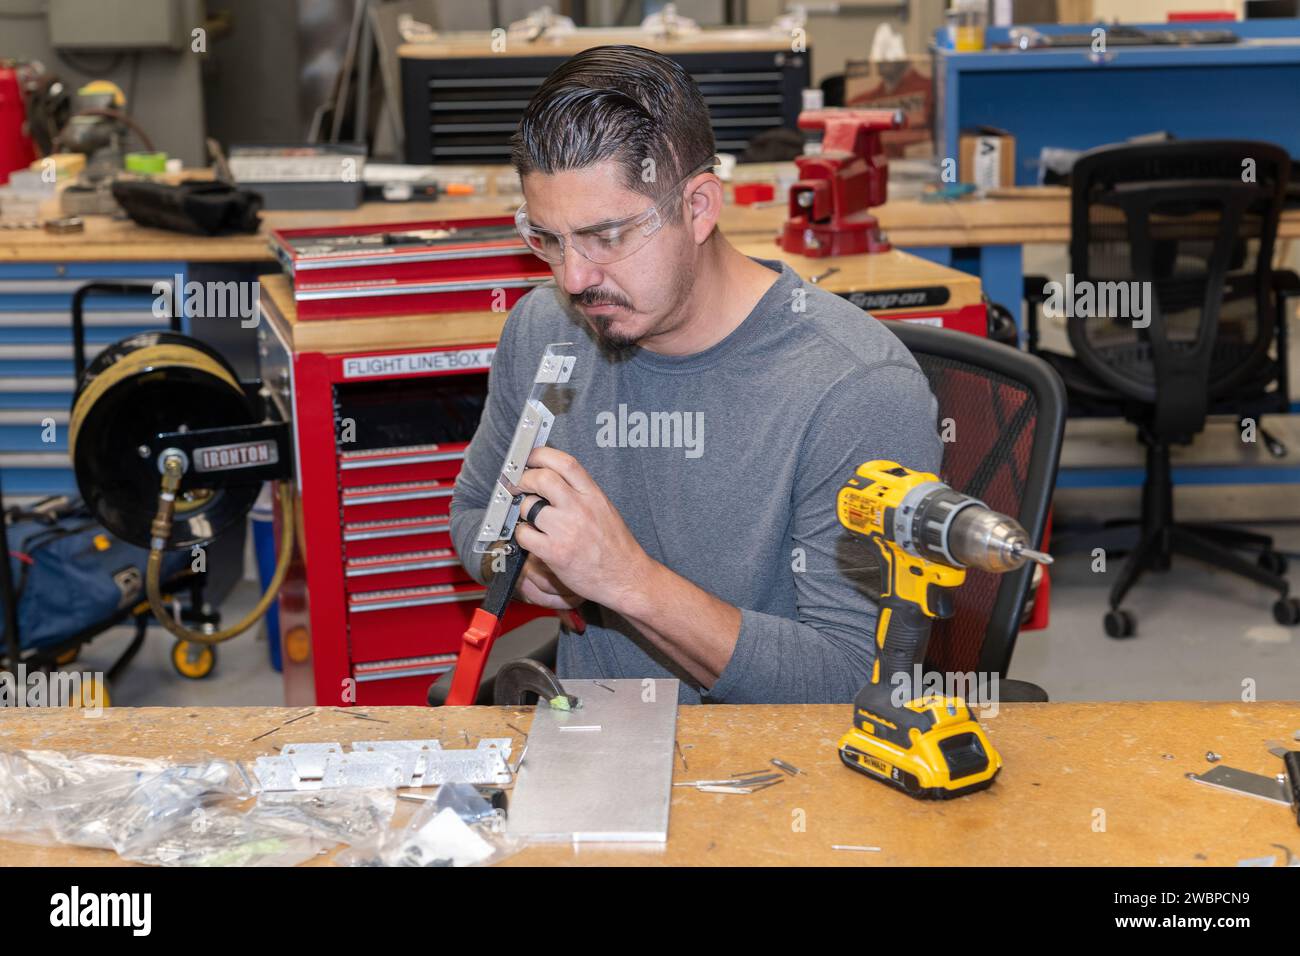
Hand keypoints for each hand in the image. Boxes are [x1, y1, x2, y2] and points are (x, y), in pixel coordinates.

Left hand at [513, 446, 648, 612]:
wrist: (626, 578)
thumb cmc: (616, 547)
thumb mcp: (604, 509)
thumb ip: (580, 492)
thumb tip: (552, 477)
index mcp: (593, 495)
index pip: (565, 462)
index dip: (541, 454)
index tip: (530, 457)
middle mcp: (580, 508)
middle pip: (542, 478)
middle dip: (523, 479)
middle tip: (516, 485)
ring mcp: (566, 530)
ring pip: (528, 506)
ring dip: (521, 510)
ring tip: (528, 517)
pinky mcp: (555, 552)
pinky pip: (524, 534)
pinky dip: (522, 534)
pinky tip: (530, 537)